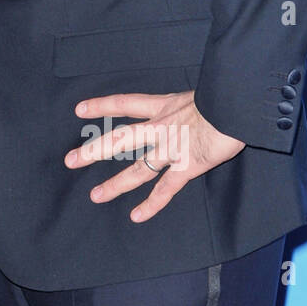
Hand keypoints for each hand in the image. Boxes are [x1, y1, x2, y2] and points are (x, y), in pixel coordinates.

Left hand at [64, 90, 244, 222]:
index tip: (79, 109)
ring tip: (96, 196)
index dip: (102, 106)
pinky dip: (152, 204)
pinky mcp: (187, 167)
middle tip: (70, 160)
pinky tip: (136, 216)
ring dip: (116, 185)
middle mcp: (161, 127)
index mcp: (164, 106)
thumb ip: (190, 102)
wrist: (236, 105)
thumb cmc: (225, 94)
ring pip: (137, 170)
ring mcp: (172, 149)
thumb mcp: (201, 90)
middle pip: (119, 140)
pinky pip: (165, 189)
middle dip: (94, 151)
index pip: (125, 103)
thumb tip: (197, 103)